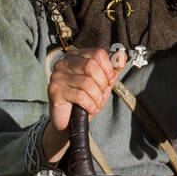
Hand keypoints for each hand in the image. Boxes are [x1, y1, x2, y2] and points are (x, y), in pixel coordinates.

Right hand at [42, 46, 126, 163]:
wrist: (71, 121)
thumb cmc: (86, 101)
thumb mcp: (103, 84)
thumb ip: (112, 70)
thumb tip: (122, 56)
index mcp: (76, 57)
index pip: (98, 53)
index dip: (109, 69)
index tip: (110, 81)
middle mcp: (64, 63)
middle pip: (91, 66)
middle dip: (102, 83)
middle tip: (101, 94)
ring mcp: (57, 76)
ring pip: (86, 82)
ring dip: (97, 97)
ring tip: (95, 104)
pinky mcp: (54, 90)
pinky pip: (80, 96)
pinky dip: (90, 105)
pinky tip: (89, 109)